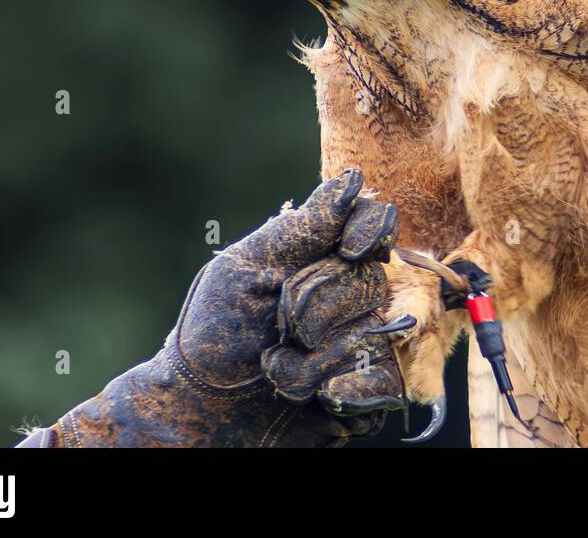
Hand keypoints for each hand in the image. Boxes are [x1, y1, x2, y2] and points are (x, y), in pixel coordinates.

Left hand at [31, 169, 404, 446]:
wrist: (199, 409)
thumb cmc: (216, 332)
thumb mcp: (248, 267)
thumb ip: (303, 226)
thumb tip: (354, 177)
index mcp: (324, 257)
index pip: (375, 223)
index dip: (371, 231)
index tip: (347, 249)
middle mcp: (352, 295)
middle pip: (370, 281)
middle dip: (315, 307)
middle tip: (279, 326)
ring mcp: (366, 342)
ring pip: (375, 335)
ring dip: (317, 359)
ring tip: (278, 368)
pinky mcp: (370, 391)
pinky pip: (388, 384)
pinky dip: (351, 392)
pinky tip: (323, 397)